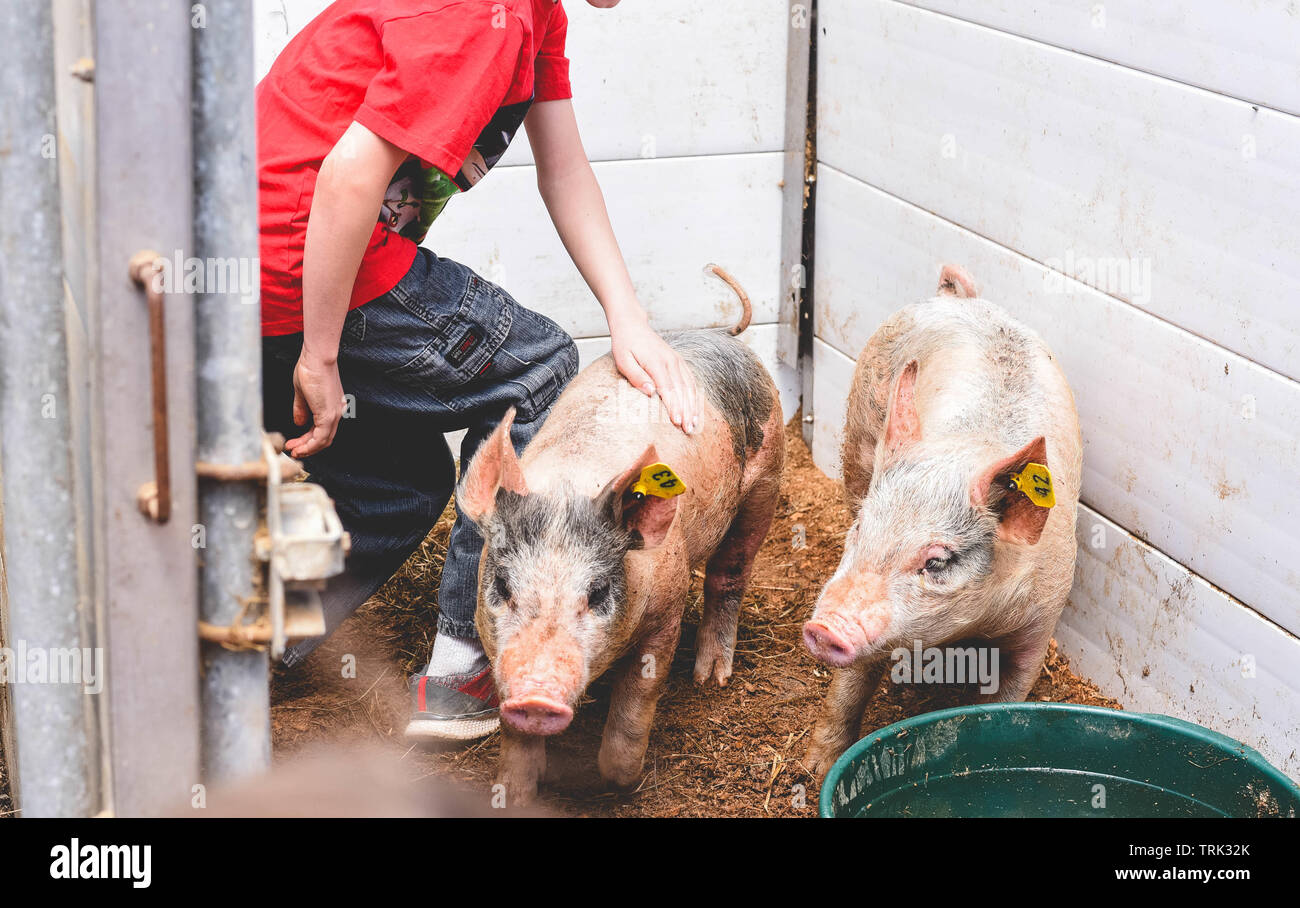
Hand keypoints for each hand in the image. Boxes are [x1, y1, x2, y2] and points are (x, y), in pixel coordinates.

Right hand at [285, 352, 345, 457]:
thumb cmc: (310, 368)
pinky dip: (309, 445)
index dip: (308, 440)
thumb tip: (299, 423)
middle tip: (293, 450)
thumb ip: (301, 409)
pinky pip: (320, 438)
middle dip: (306, 447)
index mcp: (332, 407)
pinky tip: (298, 448)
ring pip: (323, 441)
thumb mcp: (302, 393)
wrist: (317, 358)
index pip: (322, 430)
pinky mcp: (328, 415)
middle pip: (323, 439)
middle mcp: (336, 412)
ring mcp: (334, 414)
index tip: (295, 444)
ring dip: (307, 449)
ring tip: (293, 451)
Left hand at [608, 312, 699, 433]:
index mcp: (656, 362)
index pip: (668, 388)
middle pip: (682, 390)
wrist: (632, 325)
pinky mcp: (679, 362)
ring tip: (694, 424)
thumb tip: (650, 392)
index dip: (674, 406)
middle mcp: (670, 361)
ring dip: (693, 406)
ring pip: (690, 386)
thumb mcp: (623, 360)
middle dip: (686, 411)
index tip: (677, 422)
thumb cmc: (625, 345)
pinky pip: (691, 380)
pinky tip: (696, 409)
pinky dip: (695, 396)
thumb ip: (637, 377)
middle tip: (688, 429)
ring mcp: (676, 361)